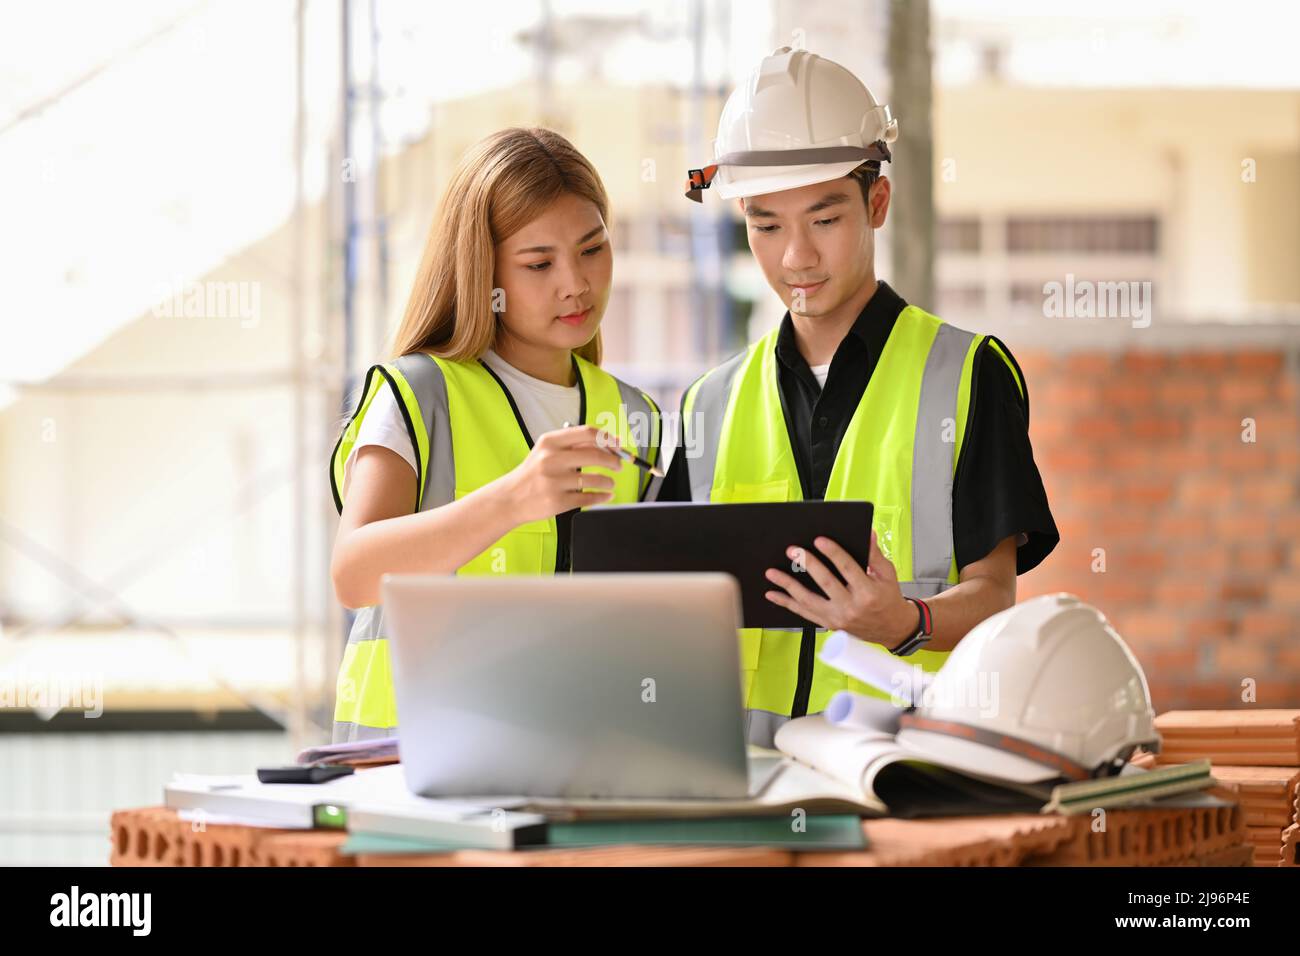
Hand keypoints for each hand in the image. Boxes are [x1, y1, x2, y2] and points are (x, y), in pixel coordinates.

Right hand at [498, 425, 623, 524]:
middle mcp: (551, 459)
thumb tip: (609, 442)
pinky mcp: (558, 502)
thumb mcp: (547, 452)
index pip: (587, 433)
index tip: (618, 445)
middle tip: (619, 465)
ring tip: (610, 483)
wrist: (511, 498)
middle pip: (595, 455)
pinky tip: (605, 495)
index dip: (608, 439)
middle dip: (614, 461)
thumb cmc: (533, 474)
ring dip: (609, 481)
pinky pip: (589, 498)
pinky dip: (602, 497)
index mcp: (550, 442)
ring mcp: (554, 482)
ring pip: (595, 479)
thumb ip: (574, 445)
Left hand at [763, 531, 916, 648]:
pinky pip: (803, 613)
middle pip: (825, 583)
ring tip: (772, 572)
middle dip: (807, 564)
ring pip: (808, 600)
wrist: (891, 628)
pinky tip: (773, 594)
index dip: (833, 553)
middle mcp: (851, 607)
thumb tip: (867, 534)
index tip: (819, 540)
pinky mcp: (828, 624)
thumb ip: (874, 554)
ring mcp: (838, 618)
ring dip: (788, 585)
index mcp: (868, 592)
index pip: (848, 569)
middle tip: (793, 551)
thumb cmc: (888, 599)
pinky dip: (786, 603)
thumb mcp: (887, 574)